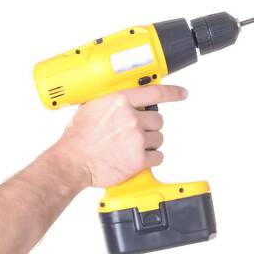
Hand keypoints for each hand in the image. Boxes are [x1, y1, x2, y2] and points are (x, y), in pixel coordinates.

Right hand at [58, 84, 188, 187]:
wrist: (72, 162)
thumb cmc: (78, 138)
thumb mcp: (91, 108)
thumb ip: (112, 102)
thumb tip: (124, 101)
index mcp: (119, 101)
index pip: (154, 92)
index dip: (172, 92)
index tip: (181, 93)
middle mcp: (130, 118)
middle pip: (158, 120)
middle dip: (149, 128)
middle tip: (134, 134)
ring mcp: (136, 139)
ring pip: (158, 139)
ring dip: (149, 144)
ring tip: (129, 148)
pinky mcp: (138, 159)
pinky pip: (157, 157)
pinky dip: (150, 159)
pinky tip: (134, 159)